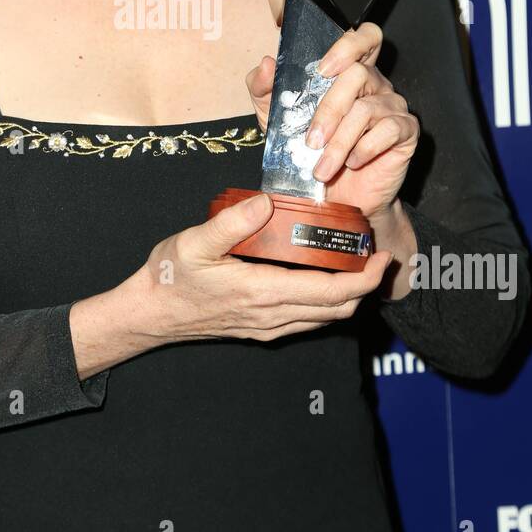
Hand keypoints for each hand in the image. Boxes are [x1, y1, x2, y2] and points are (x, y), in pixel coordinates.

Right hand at [141, 192, 393, 343]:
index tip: (380, 255)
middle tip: (376, 255)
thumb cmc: (171, 275)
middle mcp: (272, 315)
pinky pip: (307, 320)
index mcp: (263, 292)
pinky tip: (324, 278)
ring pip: (325, 318)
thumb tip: (267, 202)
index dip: (364, 277)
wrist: (150, 312)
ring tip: (356, 264)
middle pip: (337, 309)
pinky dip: (327, 302)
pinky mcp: (261, 330)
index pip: (331, 292)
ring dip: (348, 295)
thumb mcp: (195, 241)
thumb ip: (232, 222)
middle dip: (365, 285)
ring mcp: (268, 326)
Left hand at [245, 23, 419, 221]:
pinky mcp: (406, 132)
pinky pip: (389, 130)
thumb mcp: (276, 121)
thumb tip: (267, 63)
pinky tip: (352, 163)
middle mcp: (375, 84)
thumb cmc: (307, 154)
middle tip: (312, 140)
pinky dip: (364, 149)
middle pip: (359, 73)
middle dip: (330, 108)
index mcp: (347, 74)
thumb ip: (265, 89)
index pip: (364, 38)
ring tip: (322, 168)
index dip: (348, 45)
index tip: (324, 69)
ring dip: (340, 142)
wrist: (333, 200)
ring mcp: (393, 106)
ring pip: (367, 109)